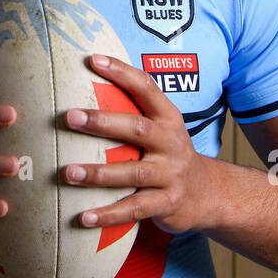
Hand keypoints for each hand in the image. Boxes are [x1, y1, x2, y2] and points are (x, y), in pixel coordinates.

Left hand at [61, 53, 215, 234]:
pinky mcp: (166, 204)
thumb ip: (132, 110)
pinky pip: (134, 209)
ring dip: (99, 173)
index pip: (146, 87)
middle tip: (70, 117)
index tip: (92, 60)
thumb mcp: (161, 128)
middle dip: (102, 122)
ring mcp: (171, 175)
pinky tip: (83, 217)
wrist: (208, 194)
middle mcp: (171, 143)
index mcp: (168, 118)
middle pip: (137, 128)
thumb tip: (83, 82)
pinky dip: (108, 215)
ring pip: (133, 173)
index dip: (121, 72)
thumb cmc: (169, 154)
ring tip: (68, 173)